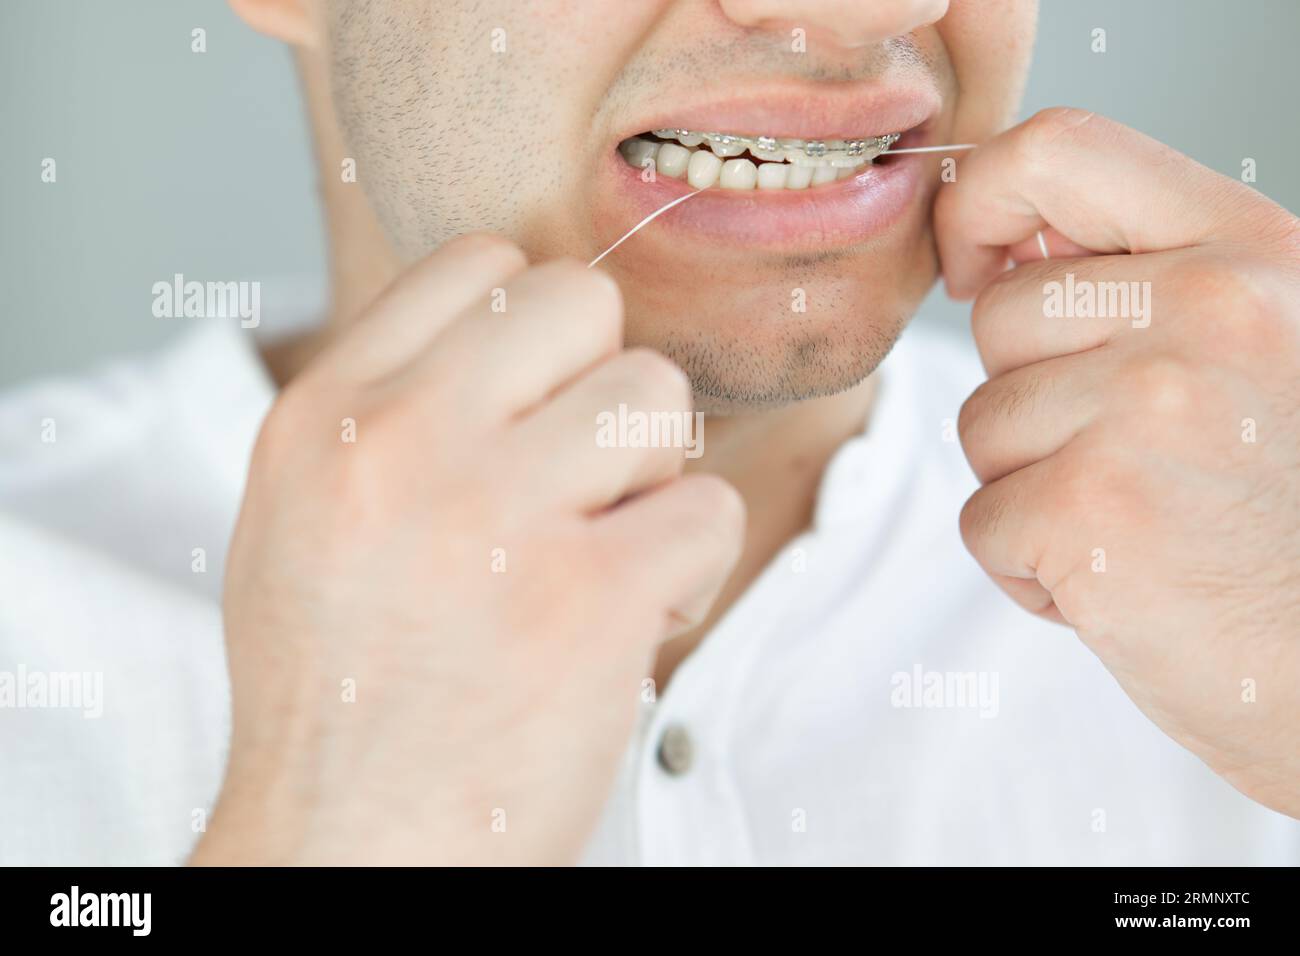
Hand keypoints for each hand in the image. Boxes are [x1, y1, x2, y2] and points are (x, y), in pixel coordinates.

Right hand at [191, 235, 743, 863]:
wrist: (349, 852)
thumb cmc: (340, 692)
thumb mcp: (305, 520)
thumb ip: (391, 408)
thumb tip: (514, 321)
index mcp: (324, 417)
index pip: (480, 264)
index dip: (533, 328)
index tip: (534, 406)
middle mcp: (399, 449)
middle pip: (582, 303)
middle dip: (601, 386)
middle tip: (579, 480)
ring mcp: (495, 521)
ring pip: (656, 395)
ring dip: (652, 475)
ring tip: (604, 552)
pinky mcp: (588, 603)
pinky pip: (706, 508)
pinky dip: (692, 563)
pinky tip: (635, 616)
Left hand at [936, 108, 1299, 817]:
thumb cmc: (1290, 514)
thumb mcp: (1261, 349)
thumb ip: (1146, 280)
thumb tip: (998, 247)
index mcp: (1252, 250)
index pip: (1060, 149)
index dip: (980, 199)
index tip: (975, 269)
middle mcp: (1210, 310)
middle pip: (1000, 319)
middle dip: (1032, 399)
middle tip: (1137, 464)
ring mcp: (1150, 406)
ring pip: (982, 424)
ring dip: (1034, 490)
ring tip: (1144, 525)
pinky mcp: (1093, 508)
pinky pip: (983, 520)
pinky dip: (1032, 568)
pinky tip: (1127, 582)